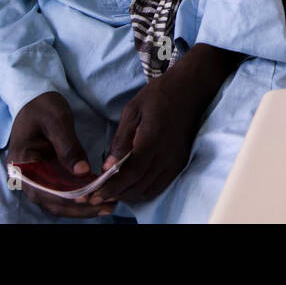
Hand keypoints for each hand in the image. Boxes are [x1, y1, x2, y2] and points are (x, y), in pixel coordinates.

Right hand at [5, 91, 109, 217]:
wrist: (34, 99)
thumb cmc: (43, 106)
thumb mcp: (57, 121)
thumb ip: (68, 147)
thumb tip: (82, 172)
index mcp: (22, 163)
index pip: (45, 189)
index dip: (68, 197)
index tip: (90, 198)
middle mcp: (25, 177)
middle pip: (52, 201)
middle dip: (80, 207)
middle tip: (108, 206)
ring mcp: (35, 178)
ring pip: (57, 201)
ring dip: (81, 206)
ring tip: (109, 206)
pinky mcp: (45, 175)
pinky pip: (61, 191)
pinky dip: (78, 196)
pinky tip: (98, 196)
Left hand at [89, 44, 240, 204]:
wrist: (191, 88)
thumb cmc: (159, 94)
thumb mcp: (132, 110)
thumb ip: (121, 139)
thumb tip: (108, 166)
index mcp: (153, 138)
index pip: (131, 173)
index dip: (112, 187)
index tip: (94, 194)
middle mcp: (167, 154)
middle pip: (139, 185)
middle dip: (116, 194)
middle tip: (96, 196)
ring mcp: (176, 160)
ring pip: (150, 189)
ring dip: (129, 195)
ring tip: (112, 193)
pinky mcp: (181, 161)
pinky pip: (161, 185)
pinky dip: (144, 191)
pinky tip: (131, 187)